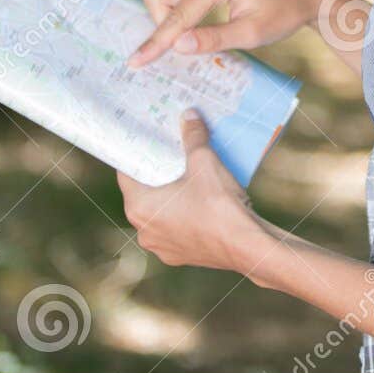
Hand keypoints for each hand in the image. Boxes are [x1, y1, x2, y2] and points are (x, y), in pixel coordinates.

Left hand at [117, 110, 277, 277]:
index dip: (137, 155)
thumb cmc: (218, 204)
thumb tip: (189, 115)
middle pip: (144, 194)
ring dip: (171, 197)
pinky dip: (185, 216)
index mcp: (140, 207)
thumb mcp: (204, 162)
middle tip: (171, 154)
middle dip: (158, 174)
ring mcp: (162, 247)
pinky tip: (202, 203)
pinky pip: (177, 230)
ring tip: (189, 178)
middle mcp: (144, 230)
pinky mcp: (181, 256)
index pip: (126, 174)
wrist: (246, 246)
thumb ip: (193, 137)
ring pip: (160, 214)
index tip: (147, 141)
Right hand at [127, 0, 332, 67]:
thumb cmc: (282, 14)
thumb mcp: (252, 34)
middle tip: (190, 43)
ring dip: (166, 10)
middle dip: (163, 24)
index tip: (135, 62)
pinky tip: (191, 15)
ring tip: (193, 28)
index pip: (176, 17)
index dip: (155, 43)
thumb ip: (213, 40)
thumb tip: (176, 46)